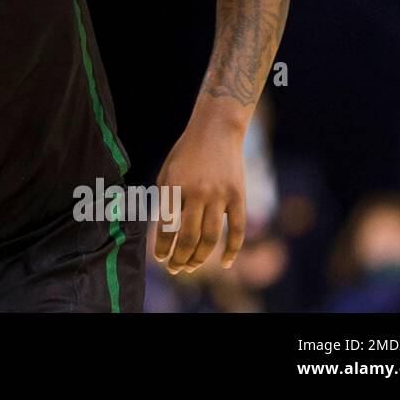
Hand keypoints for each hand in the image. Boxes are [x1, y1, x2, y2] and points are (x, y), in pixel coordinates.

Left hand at [153, 118, 246, 273]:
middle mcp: (197, 192)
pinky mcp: (239, 196)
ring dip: (200, 258)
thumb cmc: (187, 153)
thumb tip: (165, 232)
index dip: (162, 246)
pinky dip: (233, 249)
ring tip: (192, 266)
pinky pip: (237, 230)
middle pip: (188, 237)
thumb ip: (166, 200)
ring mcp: (220, 195)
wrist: (216, 130)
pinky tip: (226, 263)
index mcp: (174, 186)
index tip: (160, 258)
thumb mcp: (168, 172)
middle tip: (175, 269)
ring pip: (211, 238)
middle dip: (180, 258)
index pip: (166, 226)